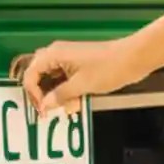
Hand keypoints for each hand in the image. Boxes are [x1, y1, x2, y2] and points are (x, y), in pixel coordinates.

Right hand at [11, 39, 150, 117]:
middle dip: (42, 94)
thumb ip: (59, 96)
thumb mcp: (81, 86)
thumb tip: (45, 105)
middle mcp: (57, 54)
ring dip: (56, 94)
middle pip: (38, 76)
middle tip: (49, 109)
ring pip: (51, 79)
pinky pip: (63, 79)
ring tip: (69, 106)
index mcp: (54, 55)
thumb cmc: (108, 68)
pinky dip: (66, 91)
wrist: (133, 59)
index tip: (43, 109)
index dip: (33, 94)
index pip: (30, 75)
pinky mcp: (78, 64)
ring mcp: (67, 58)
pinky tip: (76, 101)